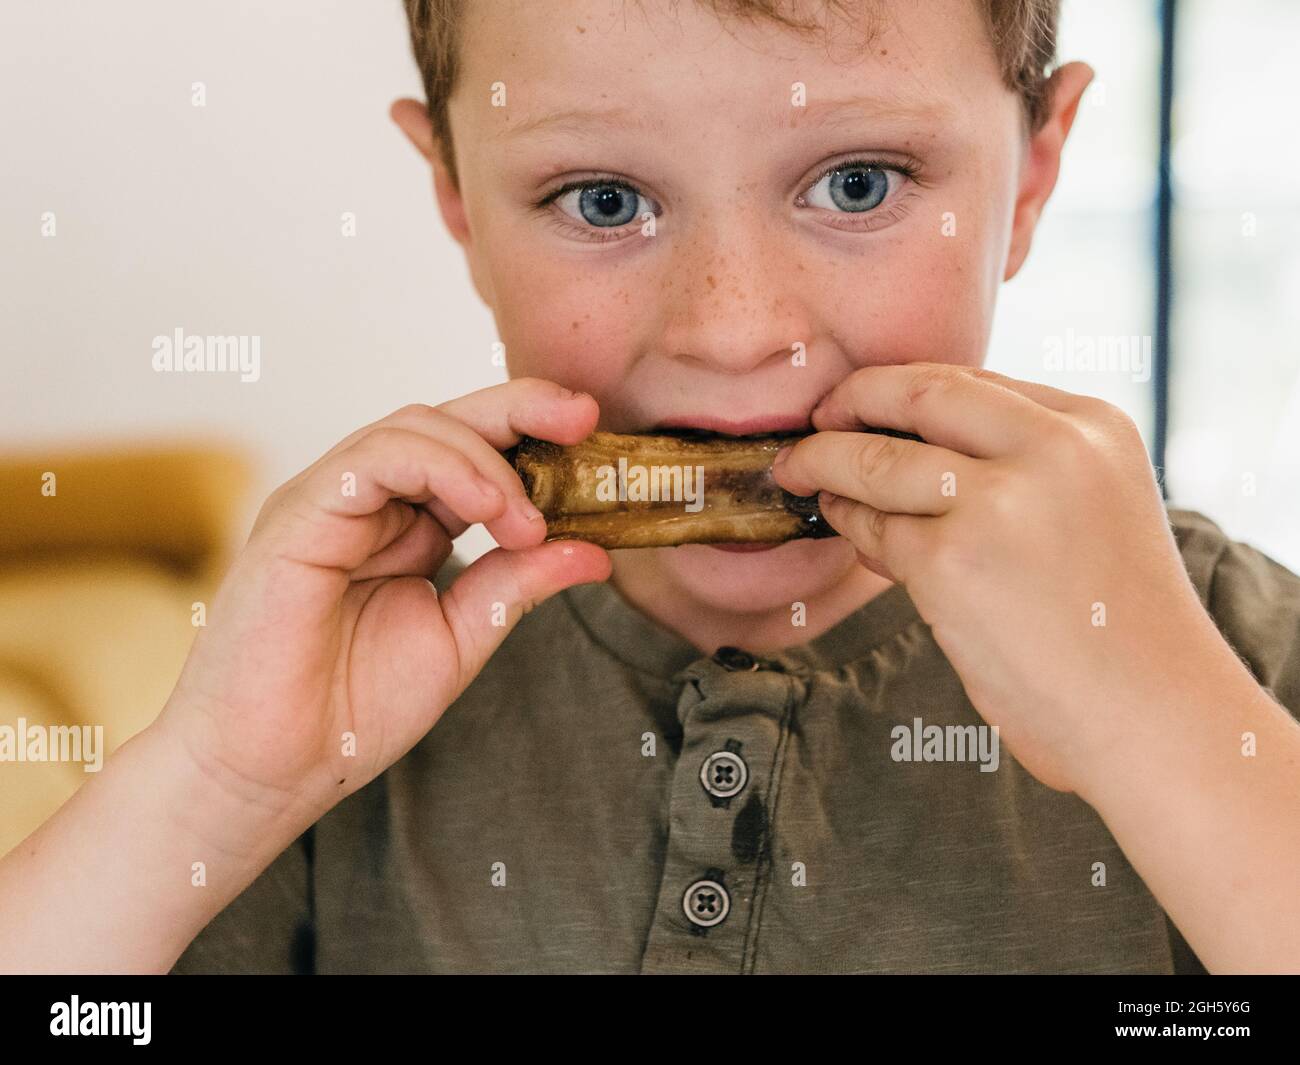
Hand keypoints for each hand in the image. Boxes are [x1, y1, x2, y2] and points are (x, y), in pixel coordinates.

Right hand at [157, 378, 609, 826]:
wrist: (270, 770)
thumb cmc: (350, 710)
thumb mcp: (460, 638)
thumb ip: (517, 584)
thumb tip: (595, 551)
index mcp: (402, 525)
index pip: (469, 451)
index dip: (529, 431)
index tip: (590, 431)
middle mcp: (364, 502)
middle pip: (445, 420)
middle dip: (519, 410)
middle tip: (581, 420)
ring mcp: (327, 502)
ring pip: (412, 428)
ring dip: (486, 459)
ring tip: (526, 517)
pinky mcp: (298, 515)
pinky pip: (372, 459)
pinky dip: (441, 468)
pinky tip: (488, 509)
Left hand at [771, 363, 1231, 795]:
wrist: (1153, 718)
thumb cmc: (1119, 628)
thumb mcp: (1094, 509)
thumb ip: (1025, 465)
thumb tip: (915, 445)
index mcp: (1094, 426)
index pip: (973, 380)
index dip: (902, 388)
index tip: (862, 401)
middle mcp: (1052, 448)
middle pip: (919, 395)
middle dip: (850, 402)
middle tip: (813, 420)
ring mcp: (999, 502)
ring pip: (877, 461)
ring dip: (824, 463)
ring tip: (800, 474)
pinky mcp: (952, 560)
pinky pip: (876, 528)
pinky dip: (849, 525)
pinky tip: (843, 529)